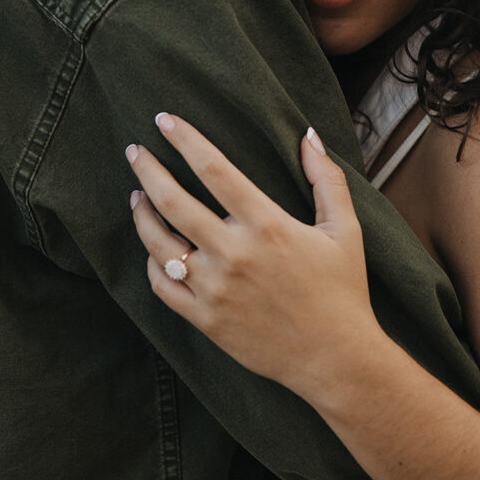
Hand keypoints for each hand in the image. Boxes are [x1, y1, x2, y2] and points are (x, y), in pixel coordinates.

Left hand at [127, 115, 381, 398]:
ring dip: (142, 215)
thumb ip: (326, 179)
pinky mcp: (206, 320)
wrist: (336, 359)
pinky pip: (163, 287)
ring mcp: (215, 289)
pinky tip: (153, 249)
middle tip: (134, 151)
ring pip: (159, 244)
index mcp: (266, 224)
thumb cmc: (343, 290)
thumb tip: (309, 134)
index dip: (184, 139)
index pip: (213, 168)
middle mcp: (234, 253)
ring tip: (136, 197)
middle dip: (147, 170)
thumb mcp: (345, 228)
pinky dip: (152, 264)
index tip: (165, 120)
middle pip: (173, 201)